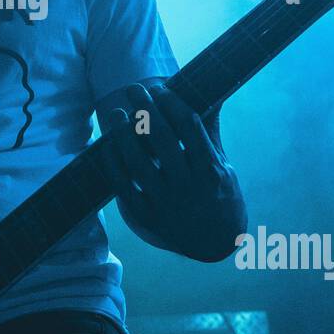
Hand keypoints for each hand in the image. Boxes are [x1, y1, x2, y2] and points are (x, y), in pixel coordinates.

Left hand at [101, 82, 244, 261]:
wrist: (215, 245)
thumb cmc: (221, 198)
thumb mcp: (224, 168)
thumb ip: (210, 134)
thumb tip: (212, 95)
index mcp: (211, 171)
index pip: (189, 127)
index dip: (172, 103)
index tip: (160, 89)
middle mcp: (189, 187)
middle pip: (162, 139)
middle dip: (146, 109)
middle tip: (134, 89)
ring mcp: (166, 204)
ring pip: (139, 163)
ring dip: (124, 134)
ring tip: (116, 112)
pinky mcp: (148, 217)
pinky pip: (124, 187)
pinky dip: (114, 164)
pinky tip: (108, 145)